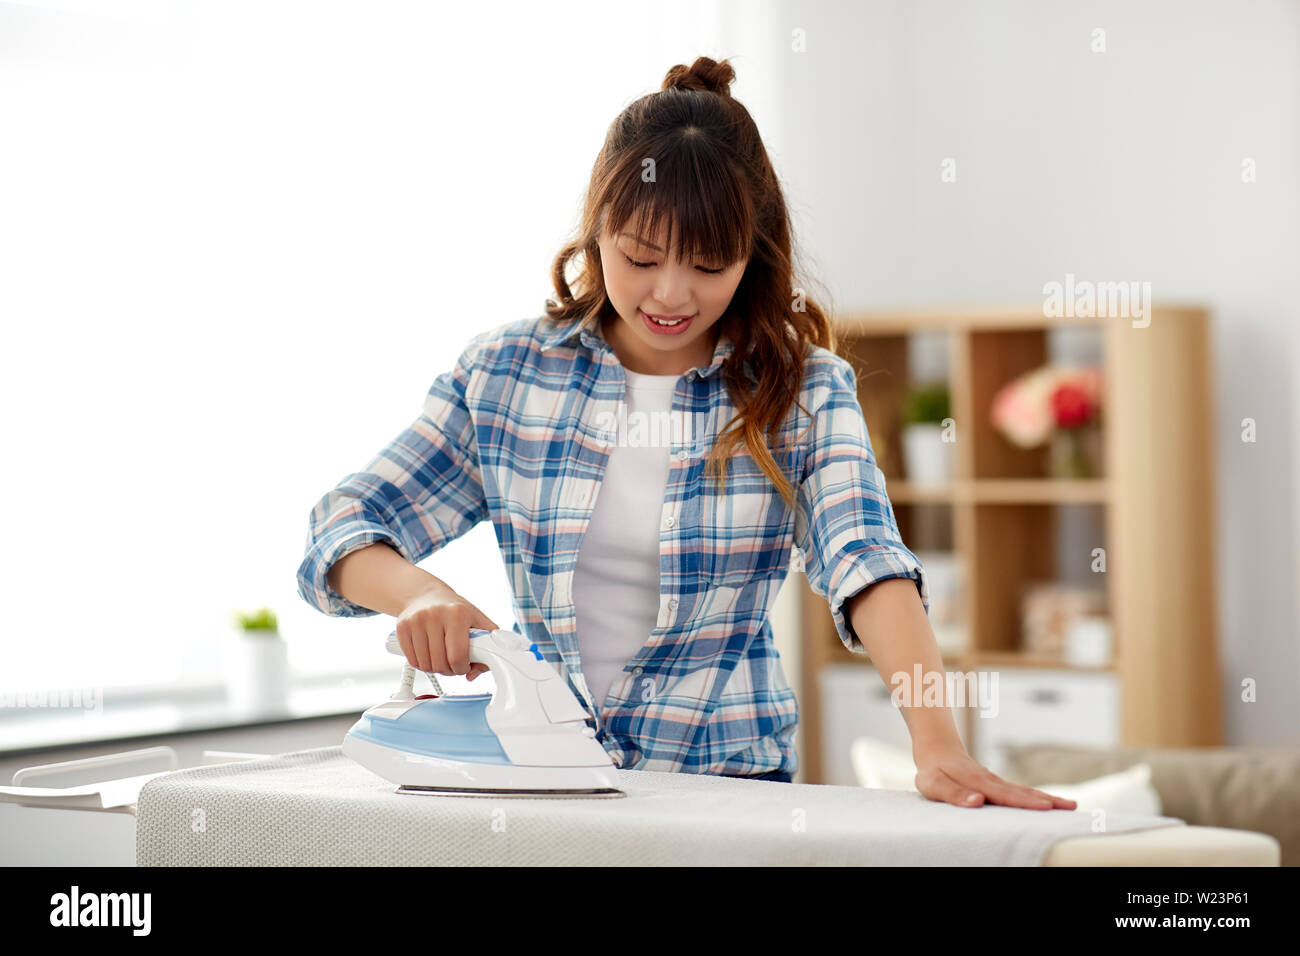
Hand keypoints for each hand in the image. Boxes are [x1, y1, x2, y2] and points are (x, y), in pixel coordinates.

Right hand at [395, 584, 498, 681]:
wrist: (425, 595)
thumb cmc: (453, 610)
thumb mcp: (477, 620)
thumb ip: (488, 645)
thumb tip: (474, 672)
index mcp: (457, 614)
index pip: (458, 656)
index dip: (462, 668)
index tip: (464, 666)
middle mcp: (435, 615)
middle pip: (440, 664)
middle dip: (449, 670)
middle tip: (453, 664)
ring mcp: (416, 621)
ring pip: (425, 665)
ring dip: (435, 669)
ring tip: (441, 658)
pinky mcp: (402, 628)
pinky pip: (412, 661)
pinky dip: (421, 664)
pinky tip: (428, 655)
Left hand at [913, 742, 1076, 810]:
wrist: (936, 748)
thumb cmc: (932, 770)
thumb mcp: (932, 784)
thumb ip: (953, 794)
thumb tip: (977, 802)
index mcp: (977, 781)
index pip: (1005, 795)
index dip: (1025, 802)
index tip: (1047, 807)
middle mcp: (991, 780)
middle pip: (1023, 792)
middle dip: (1048, 800)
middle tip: (1072, 807)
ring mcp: (997, 781)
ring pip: (1025, 790)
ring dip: (1048, 798)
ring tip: (1071, 805)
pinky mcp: (997, 785)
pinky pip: (1020, 792)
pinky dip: (1037, 798)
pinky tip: (1050, 804)